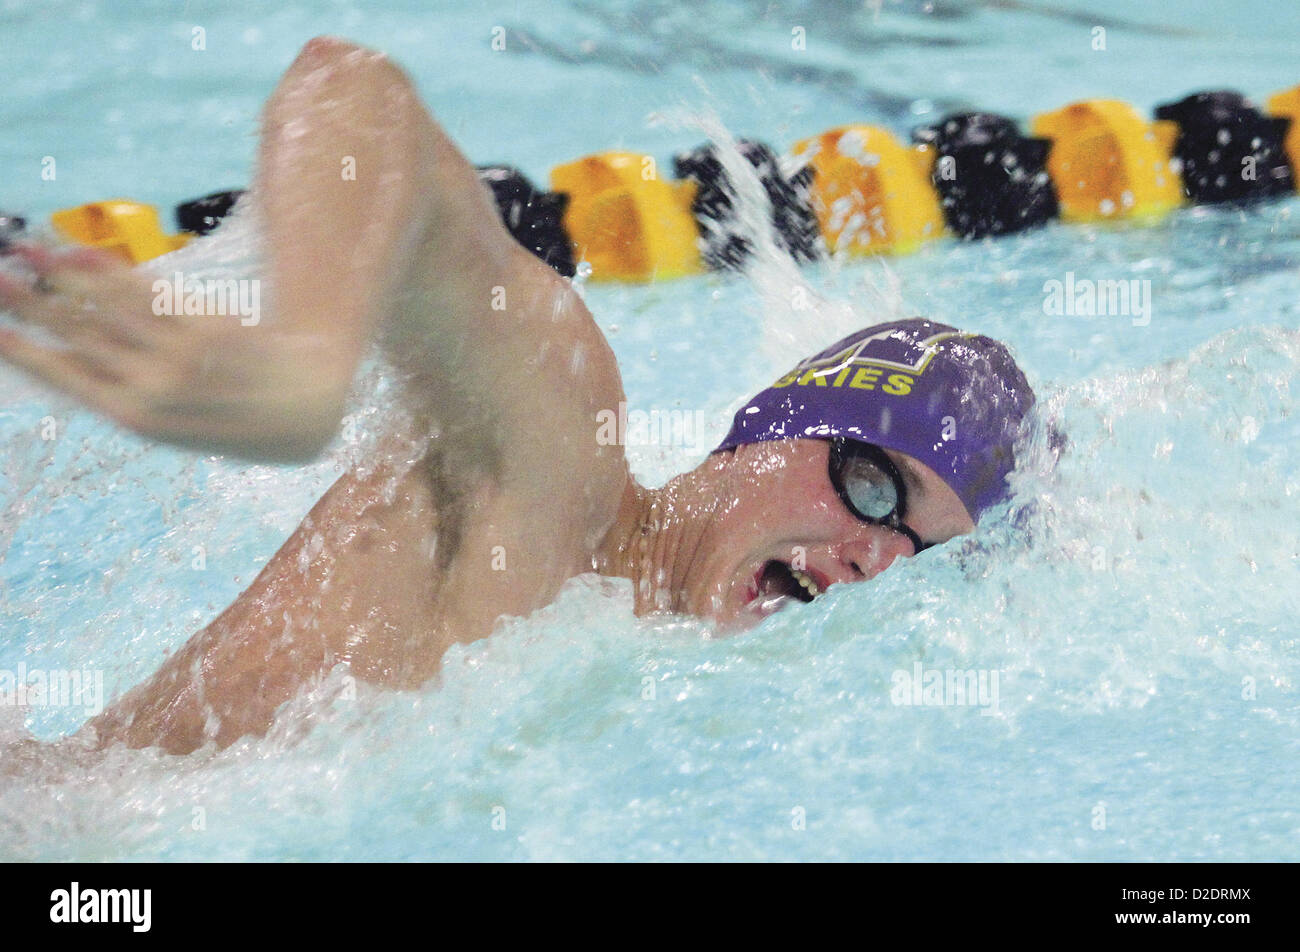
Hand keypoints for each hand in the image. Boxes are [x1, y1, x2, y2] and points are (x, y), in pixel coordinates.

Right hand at [0, 244, 351, 461]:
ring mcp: (179, 354)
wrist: (306, 411)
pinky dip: (109, 269)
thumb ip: (122, 389)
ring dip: (60, 274)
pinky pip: (148, 291)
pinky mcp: (207, 325)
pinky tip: (80, 252)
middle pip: (74, 333)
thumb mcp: (173, 423)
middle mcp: (150, 387)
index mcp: (134, 418)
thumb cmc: (234, 419)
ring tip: (26, 250)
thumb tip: (67, 355)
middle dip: (27, 303)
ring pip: (105, 305)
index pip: (60, 375)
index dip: (20, 349)